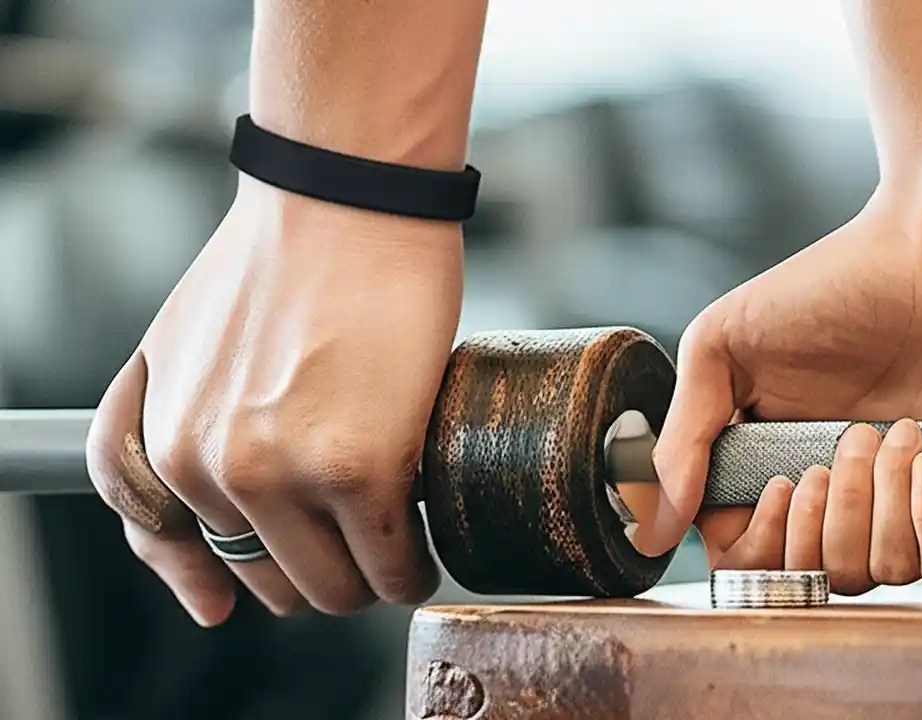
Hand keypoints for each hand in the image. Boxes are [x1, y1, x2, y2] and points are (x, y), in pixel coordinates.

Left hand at [86, 178, 461, 624]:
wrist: (348, 201)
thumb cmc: (283, 256)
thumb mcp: (179, 342)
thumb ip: (171, 427)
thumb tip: (201, 518)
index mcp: (167, 440)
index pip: (169, 549)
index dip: (200, 580)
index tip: (223, 601)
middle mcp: (214, 469)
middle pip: (269, 580)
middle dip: (312, 567)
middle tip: (352, 530)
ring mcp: (288, 475)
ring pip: (334, 588)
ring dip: (367, 577)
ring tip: (396, 540)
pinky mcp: (365, 471)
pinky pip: (393, 566)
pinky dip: (413, 571)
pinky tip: (426, 552)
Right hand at [638, 190, 921, 591]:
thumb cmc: (835, 281)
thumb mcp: (726, 345)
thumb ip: (684, 439)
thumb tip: (653, 530)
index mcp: (773, 464)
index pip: (750, 558)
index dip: (757, 544)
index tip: (776, 482)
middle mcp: (838, 493)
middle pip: (812, 577)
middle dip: (821, 521)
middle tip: (840, 442)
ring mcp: (903, 498)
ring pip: (877, 574)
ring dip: (879, 506)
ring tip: (892, 431)